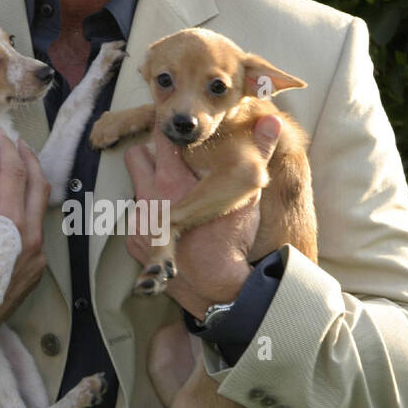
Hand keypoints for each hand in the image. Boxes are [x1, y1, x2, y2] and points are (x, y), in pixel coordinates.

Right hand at [0, 130, 48, 364]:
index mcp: (7, 225)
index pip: (15, 175)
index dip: (9, 150)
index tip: (2, 135)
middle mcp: (29, 240)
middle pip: (39, 188)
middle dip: (30, 162)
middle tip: (19, 146)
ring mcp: (35, 259)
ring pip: (42, 213)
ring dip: (32, 190)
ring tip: (20, 176)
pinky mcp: (33, 274)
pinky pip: (38, 237)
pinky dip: (30, 218)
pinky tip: (16, 214)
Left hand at [124, 115, 281, 319]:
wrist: (217, 287)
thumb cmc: (233, 240)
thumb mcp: (248, 193)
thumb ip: (258, 153)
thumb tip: (272, 120)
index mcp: (172, 180)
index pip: (159, 137)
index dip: (170, 132)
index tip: (180, 136)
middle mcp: (148, 197)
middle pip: (136, 155)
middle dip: (150, 155)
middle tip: (172, 163)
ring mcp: (138, 220)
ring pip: (136, 188)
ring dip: (152, 187)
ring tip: (177, 198)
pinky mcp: (134, 242)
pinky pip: (137, 218)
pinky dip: (151, 217)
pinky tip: (174, 225)